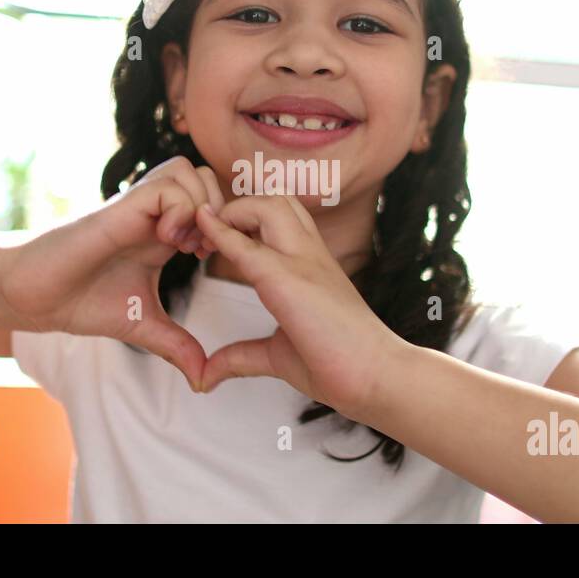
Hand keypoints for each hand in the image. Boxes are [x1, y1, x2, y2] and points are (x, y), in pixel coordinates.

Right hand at [0, 156, 223, 390]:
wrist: (34, 296)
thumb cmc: (81, 302)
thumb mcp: (142, 326)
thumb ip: (176, 345)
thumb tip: (203, 380)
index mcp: (163, 233)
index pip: (210, 201)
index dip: (224, 226)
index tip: (212, 260)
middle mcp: (153, 214)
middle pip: (205, 176)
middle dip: (218, 211)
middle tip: (203, 250)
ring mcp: (137, 208)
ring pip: (188, 171)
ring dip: (198, 206)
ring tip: (184, 245)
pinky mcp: (120, 208)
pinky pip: (166, 187)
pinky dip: (178, 210)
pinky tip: (165, 241)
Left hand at [194, 195, 401, 416]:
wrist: (376, 377)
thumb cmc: (339, 366)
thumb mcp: (278, 356)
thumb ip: (241, 357)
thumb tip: (207, 375)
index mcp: (312, 266)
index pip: (280, 221)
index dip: (245, 221)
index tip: (215, 237)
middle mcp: (310, 255)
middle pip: (277, 200)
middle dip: (240, 206)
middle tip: (209, 233)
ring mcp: (302, 262)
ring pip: (268, 204)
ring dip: (233, 211)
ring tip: (206, 233)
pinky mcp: (288, 279)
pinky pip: (247, 244)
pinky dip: (220, 232)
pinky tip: (203, 226)